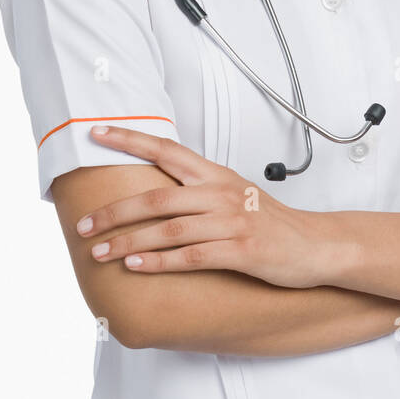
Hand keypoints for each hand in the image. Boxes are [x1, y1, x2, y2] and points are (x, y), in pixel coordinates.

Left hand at [78, 125, 335, 287]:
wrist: (316, 245)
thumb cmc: (271, 222)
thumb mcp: (234, 194)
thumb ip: (198, 189)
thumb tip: (154, 191)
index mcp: (216, 175)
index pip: (166, 149)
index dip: (130, 139)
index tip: (96, 132)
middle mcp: (221, 194)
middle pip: (156, 196)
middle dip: (114, 212)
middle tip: (83, 225)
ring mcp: (231, 222)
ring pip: (168, 229)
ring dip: (128, 241)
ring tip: (100, 253)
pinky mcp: (241, 251)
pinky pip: (191, 256)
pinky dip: (160, 262)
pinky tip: (137, 266)